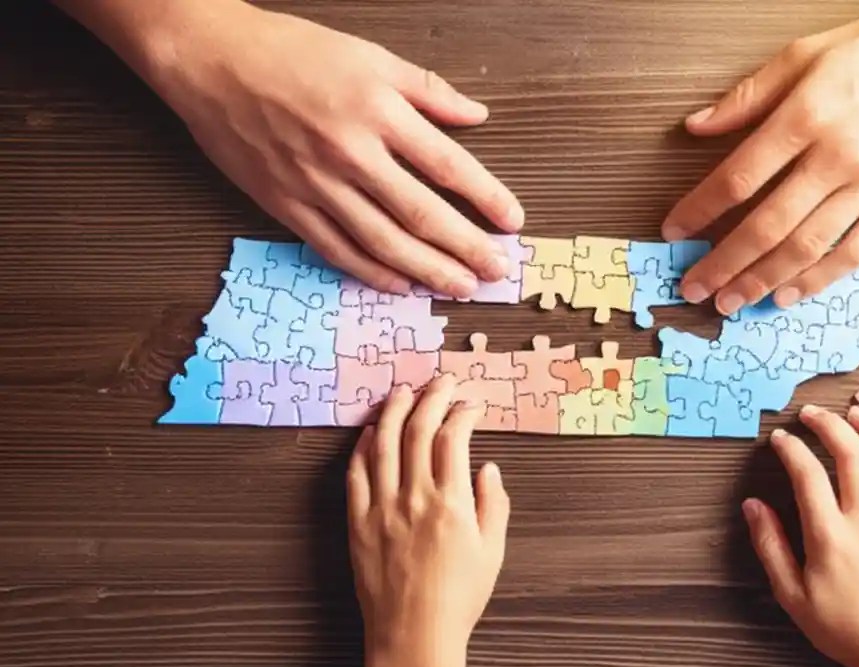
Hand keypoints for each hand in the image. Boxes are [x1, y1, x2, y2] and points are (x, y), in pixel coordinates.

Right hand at [148, 1, 521, 294]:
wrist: (211, 60)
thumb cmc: (292, 52)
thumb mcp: (371, 57)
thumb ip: (428, 91)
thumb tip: (477, 116)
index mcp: (378, 112)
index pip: (448, 166)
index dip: (486, 198)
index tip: (511, 222)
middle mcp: (350, 153)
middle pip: (422, 214)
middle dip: (466, 249)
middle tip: (496, 271)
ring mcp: (316, 185)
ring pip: (383, 241)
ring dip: (427, 270)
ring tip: (460, 286)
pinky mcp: (285, 206)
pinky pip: (337, 249)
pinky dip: (371, 272)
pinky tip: (400, 285)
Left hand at [347, 377, 509, 666]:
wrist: (414, 636)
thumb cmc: (459, 598)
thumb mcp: (493, 551)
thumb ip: (494, 504)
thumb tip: (487, 467)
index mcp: (452, 503)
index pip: (454, 438)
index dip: (464, 412)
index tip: (472, 403)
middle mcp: (415, 498)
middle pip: (419, 430)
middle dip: (432, 397)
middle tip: (441, 381)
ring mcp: (381, 509)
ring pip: (383, 444)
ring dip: (393, 411)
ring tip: (402, 391)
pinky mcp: (357, 524)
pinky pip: (356, 475)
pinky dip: (362, 448)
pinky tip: (370, 432)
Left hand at [664, 0, 858, 314]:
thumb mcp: (808, 52)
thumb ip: (750, 95)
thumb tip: (696, 126)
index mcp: (807, 115)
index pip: (738, 176)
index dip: (699, 209)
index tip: (673, 231)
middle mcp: (838, 154)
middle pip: (767, 224)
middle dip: (724, 262)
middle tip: (695, 287)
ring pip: (809, 246)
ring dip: (763, 280)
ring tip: (733, 302)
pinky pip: (857, 250)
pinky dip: (820, 278)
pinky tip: (789, 294)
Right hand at [746, 405, 858, 666]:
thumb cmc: (844, 627)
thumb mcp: (792, 596)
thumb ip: (770, 547)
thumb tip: (752, 505)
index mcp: (830, 539)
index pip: (807, 476)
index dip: (790, 449)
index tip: (780, 439)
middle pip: (850, 453)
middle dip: (827, 424)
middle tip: (811, 414)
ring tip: (853, 414)